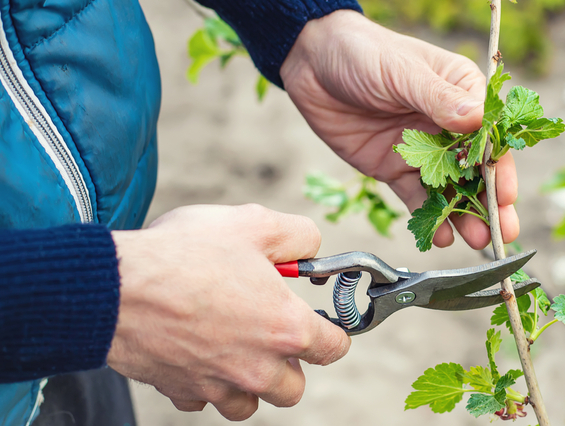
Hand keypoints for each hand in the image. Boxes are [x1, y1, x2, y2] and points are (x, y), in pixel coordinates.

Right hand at [108, 204, 349, 420]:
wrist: (113, 287)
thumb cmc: (183, 254)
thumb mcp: (254, 223)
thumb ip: (299, 235)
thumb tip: (312, 247)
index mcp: (286, 328)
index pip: (335, 348)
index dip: (331, 330)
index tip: (318, 320)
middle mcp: (258, 368)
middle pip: (293, 388)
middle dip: (288, 364)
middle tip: (267, 331)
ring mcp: (218, 386)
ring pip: (249, 404)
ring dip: (248, 382)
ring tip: (231, 345)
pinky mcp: (181, 392)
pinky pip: (202, 401)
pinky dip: (203, 383)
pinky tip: (193, 350)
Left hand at [281, 10, 518, 249]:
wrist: (312, 62)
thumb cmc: (364, 52)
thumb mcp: (404, 72)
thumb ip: (440, 99)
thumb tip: (478, 120)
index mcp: (463, 93)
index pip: (490, 136)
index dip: (500, 167)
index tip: (506, 194)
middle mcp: (449, 125)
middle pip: (477, 169)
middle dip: (491, 202)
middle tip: (502, 234)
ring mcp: (423, 150)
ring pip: (451, 189)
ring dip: (465, 215)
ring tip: (478, 242)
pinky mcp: (396, 168)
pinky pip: (417, 197)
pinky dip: (429, 218)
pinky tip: (441, 237)